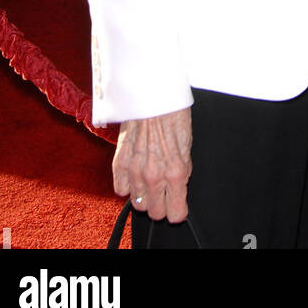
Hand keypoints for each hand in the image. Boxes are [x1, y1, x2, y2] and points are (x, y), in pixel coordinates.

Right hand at [113, 108, 191, 222]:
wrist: (152, 94)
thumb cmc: (173, 114)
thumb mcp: (187, 143)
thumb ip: (183, 168)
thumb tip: (180, 184)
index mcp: (176, 172)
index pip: (176, 213)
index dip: (178, 210)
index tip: (177, 205)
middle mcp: (154, 176)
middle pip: (155, 213)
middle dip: (162, 204)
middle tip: (164, 191)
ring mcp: (135, 171)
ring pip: (138, 204)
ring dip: (144, 195)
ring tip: (150, 179)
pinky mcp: (119, 163)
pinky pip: (121, 189)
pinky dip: (128, 185)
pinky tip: (135, 172)